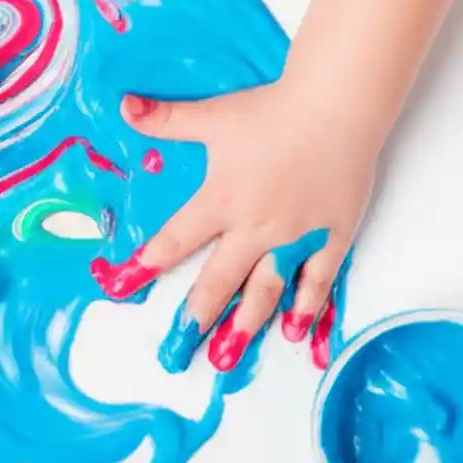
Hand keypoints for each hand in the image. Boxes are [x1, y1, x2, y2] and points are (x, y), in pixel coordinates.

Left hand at [98, 79, 377, 372]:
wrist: (337, 106)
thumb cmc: (273, 111)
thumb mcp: (213, 116)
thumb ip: (166, 119)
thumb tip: (124, 105)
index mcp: (219, 201)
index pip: (175, 240)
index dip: (149, 264)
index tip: (125, 286)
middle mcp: (253, 228)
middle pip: (217, 282)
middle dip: (195, 317)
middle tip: (178, 350)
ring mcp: (293, 238)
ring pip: (264, 292)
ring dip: (245, 326)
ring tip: (228, 357)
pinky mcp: (330, 238)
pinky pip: (316, 282)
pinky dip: (305, 309)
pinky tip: (294, 333)